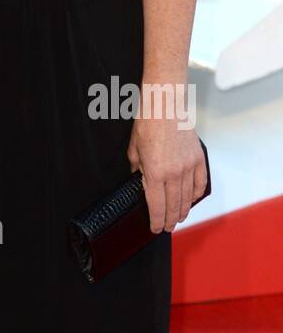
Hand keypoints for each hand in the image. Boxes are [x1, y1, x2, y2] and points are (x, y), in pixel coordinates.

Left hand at [128, 117, 207, 232]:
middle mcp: (173, 173)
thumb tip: (137, 178)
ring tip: (179, 218)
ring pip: (187, 197)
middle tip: (167, 228)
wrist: (165, 104)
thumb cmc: (146, 123)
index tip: (155, 228)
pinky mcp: (198, 158)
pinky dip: (196, 194)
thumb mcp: (133, 148)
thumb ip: (136, 168)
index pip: (157, 206)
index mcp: (155, 172)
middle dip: (170, 220)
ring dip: (183, 211)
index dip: (156, 220)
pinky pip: (200, 183)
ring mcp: (188, 166)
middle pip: (173, 205)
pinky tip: (192, 200)